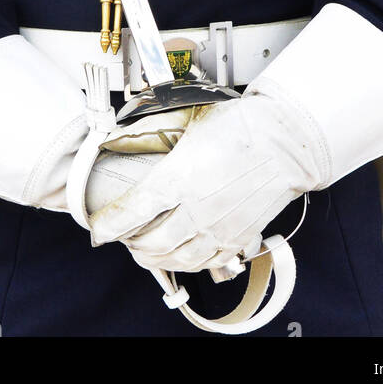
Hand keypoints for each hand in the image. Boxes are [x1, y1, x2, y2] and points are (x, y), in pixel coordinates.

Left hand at [87, 92, 324, 272]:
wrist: (285, 143)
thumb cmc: (243, 127)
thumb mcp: (191, 119)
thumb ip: (161, 131)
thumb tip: (135, 132)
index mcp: (179, 179)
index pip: (131, 212)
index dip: (108, 224)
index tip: (97, 227)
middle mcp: (196, 211)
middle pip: (149, 242)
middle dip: (129, 242)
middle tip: (121, 235)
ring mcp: (217, 229)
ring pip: (175, 259)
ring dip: (153, 257)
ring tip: (144, 249)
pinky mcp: (236, 239)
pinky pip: (204, 263)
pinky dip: (185, 264)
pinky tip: (179, 255)